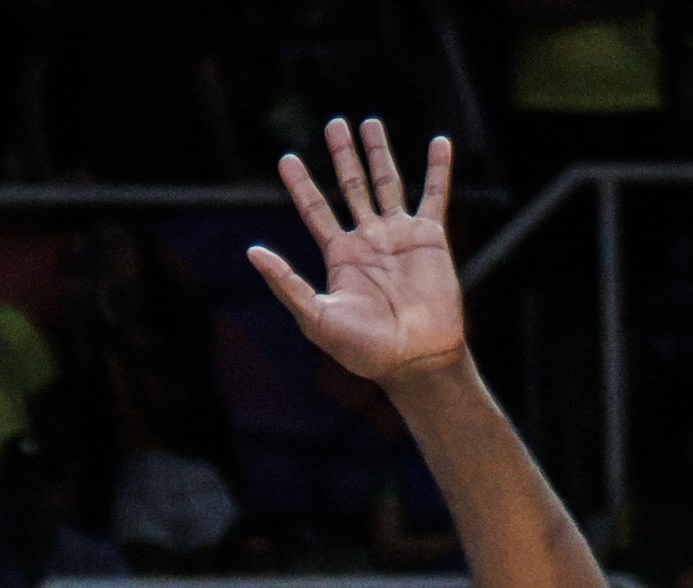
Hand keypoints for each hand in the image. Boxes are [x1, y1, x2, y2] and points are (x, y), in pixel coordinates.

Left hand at [248, 118, 467, 385]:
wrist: (414, 360)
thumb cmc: (364, 350)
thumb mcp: (315, 317)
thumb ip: (286, 283)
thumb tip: (252, 251)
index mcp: (340, 256)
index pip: (315, 209)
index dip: (301, 184)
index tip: (287, 158)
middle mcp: (368, 240)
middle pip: (351, 186)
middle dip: (342, 155)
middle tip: (333, 124)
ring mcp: (399, 236)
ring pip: (387, 182)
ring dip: (379, 152)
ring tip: (370, 122)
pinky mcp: (430, 238)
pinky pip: (435, 195)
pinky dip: (439, 168)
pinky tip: (440, 141)